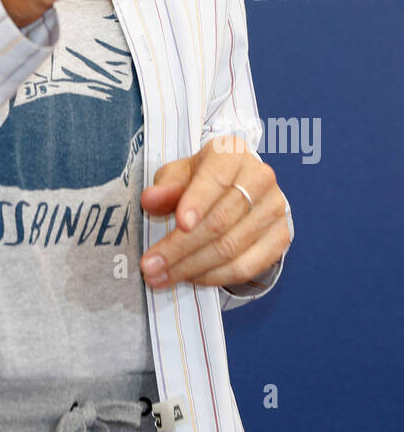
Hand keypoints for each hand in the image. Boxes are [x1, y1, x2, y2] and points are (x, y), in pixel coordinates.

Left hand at [139, 136, 291, 289]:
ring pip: (231, 248)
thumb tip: (150, 199)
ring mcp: (275, 208)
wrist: (236, 189)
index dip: (198, 202)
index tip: (180, 224)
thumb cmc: (200, 181)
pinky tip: (191, 278)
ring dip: (192, 267)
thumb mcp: (178, 175)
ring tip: (162, 277)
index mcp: (232, 153)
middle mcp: (260, 178)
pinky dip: (215, 277)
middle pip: (220, 220)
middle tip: (150, 266)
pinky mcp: (281, 237)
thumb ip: (165, 187)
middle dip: (180, 247)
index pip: (216, 179)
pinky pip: (246, 267)